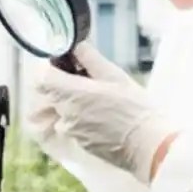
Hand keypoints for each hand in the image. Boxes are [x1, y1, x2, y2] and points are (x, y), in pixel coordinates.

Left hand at [27, 42, 177, 182]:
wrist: (150, 146)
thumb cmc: (136, 109)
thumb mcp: (114, 76)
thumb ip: (89, 58)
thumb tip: (75, 45)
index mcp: (71, 94)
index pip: (42, 77)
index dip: (50, 68)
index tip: (65, 64)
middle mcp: (65, 114)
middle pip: (51, 93)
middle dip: (64, 83)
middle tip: (88, 79)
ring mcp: (70, 131)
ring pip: (62, 109)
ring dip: (73, 102)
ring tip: (100, 99)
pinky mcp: (79, 144)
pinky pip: (72, 125)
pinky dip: (81, 118)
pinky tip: (103, 116)